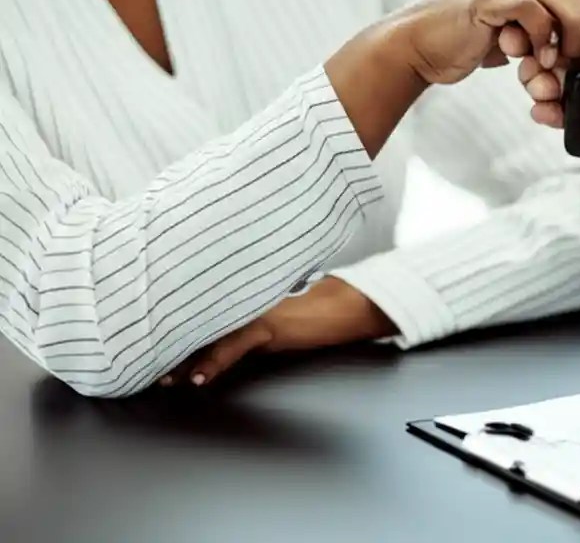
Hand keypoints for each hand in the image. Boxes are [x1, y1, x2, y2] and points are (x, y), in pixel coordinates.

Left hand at [158, 277, 395, 387]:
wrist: (341, 305)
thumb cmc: (305, 313)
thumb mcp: (264, 318)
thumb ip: (237, 325)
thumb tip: (207, 346)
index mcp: (234, 302)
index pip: (194, 315)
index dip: (167, 329)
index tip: (140, 346)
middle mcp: (237, 302)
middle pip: (192, 324)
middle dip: (164, 345)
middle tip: (136, 364)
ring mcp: (250, 312)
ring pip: (205, 336)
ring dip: (180, 359)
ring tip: (159, 378)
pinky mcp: (267, 325)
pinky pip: (232, 345)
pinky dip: (212, 363)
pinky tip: (196, 378)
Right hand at [385, 0, 579, 85]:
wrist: (427, 43)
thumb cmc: (483, 37)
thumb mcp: (534, 28)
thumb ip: (567, 23)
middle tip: (577, 69)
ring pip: (577, 11)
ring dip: (572, 51)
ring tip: (554, 67)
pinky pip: (537, 16)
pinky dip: (542, 46)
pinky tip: (534, 61)